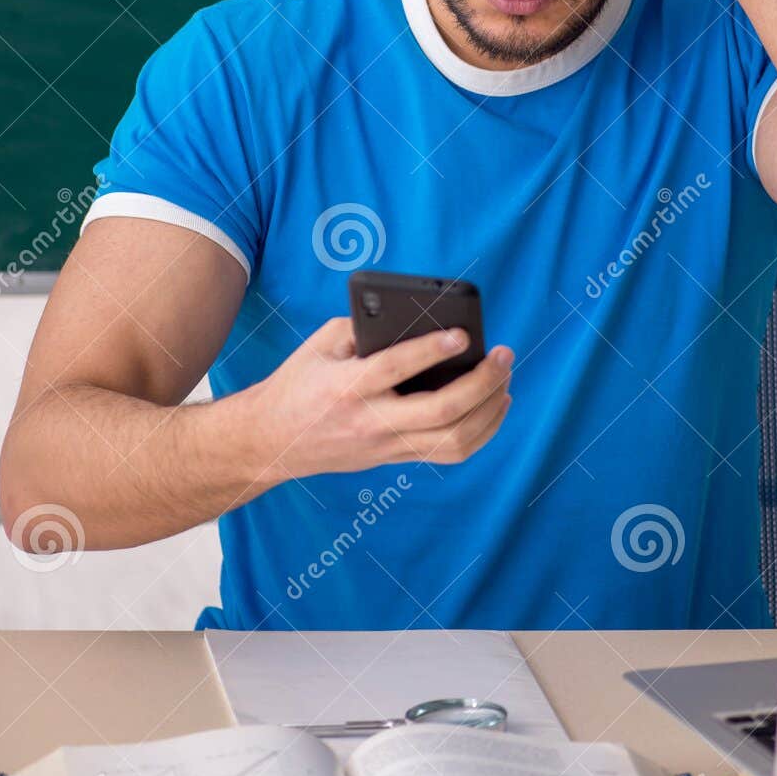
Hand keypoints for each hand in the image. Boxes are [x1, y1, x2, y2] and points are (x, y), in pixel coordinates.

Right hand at [251, 315, 513, 481]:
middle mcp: (370, 422)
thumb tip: (413, 316)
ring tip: (505, 380)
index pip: (395, 369)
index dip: (432, 350)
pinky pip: (449, 452)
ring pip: (454, 441)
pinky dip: (481, 431)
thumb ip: (363, 326)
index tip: (463, 334)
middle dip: (482, 383)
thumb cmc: (299, 383)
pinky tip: (494, 406)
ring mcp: (386, 446)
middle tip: (504, 355)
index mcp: (347, 387)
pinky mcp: (394, 459)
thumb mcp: (320, 345)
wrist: (271, 442)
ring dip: (490, 411)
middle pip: (441, 412)